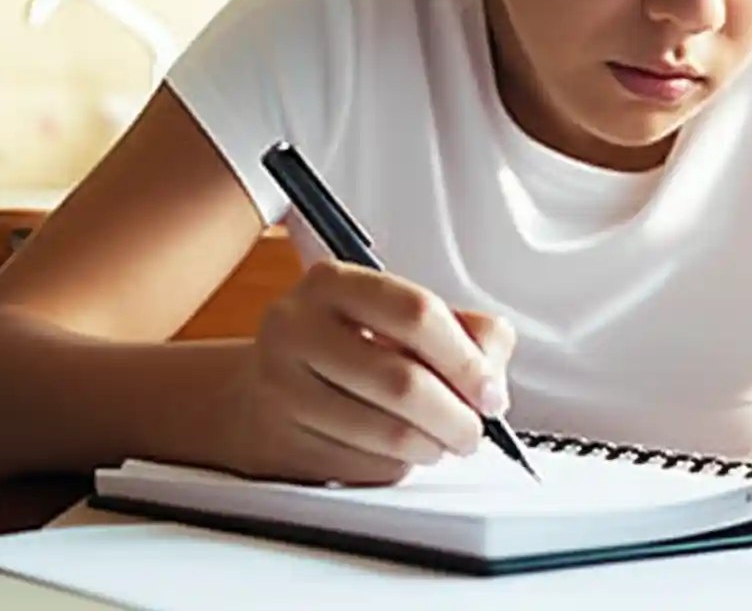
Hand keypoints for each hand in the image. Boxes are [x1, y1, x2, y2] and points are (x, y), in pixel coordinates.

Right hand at [210, 260, 515, 485]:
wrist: (259, 392)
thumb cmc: (346, 350)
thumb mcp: (399, 319)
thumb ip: (463, 332)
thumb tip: (491, 378)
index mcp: (334, 283)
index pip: (417, 314)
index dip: (466, 360)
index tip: (490, 392)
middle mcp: (297, 327)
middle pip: (402, 381)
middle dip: (455, 417)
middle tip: (473, 432)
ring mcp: (280, 386)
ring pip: (385, 433)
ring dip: (429, 447)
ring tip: (440, 443)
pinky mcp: (279, 441)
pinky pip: (362, 467)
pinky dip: (394, 467)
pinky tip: (394, 453)